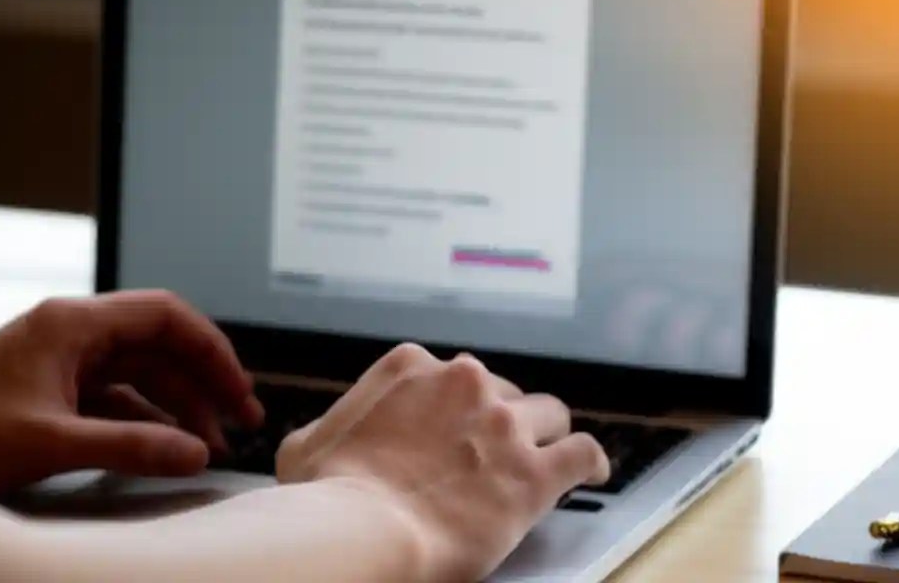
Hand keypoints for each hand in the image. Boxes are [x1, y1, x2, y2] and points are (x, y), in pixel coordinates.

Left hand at [0, 290, 262, 493]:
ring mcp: (66, 362)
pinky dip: (150, 420)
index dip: (211, 349)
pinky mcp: (58, 391)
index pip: (165, 316)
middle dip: (205, 382)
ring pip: (144, 375)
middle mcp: (74, 334)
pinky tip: (171, 447)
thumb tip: (194, 453)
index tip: (237, 388)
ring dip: (181, 407)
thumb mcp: (52, 442)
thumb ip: (130, 446)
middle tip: (242, 418)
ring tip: (212, 445)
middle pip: (161, 347)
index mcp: (73, 324)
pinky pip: (121, 399)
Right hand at [275, 343, 610, 581]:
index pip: (446, 375)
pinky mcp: (534, 470)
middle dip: (497, 417)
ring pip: (548, 413)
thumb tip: (327, 438)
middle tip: (489, 451)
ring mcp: (504, 424)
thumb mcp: (306, 444)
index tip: (451, 427)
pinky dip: (591, 461)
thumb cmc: (327, 495)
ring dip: (544, 433)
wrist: (362, 531)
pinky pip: (582, 453)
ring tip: (544, 454)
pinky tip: (592, 471)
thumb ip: (332, 426)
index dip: (452, 406)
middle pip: (500, 390)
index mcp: (411, 368)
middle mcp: (464, 382)